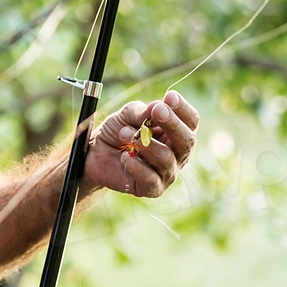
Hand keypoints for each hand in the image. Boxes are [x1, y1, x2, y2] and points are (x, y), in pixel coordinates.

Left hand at [85, 90, 199, 197]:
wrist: (95, 155)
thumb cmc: (118, 132)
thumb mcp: (126, 115)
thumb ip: (142, 111)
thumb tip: (158, 107)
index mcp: (177, 133)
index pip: (191, 122)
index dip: (183, 110)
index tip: (170, 96)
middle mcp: (178, 154)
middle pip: (187, 141)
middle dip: (172, 124)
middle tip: (156, 112)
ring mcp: (167, 173)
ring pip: (166, 158)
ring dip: (143, 143)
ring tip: (124, 134)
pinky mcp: (153, 189)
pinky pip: (150, 178)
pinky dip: (135, 165)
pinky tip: (124, 157)